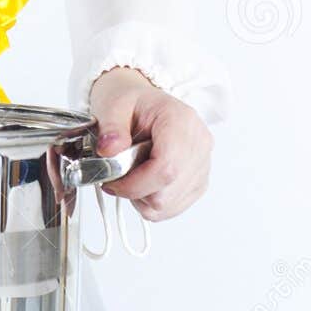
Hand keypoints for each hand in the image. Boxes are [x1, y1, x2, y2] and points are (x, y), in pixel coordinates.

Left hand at [88, 66, 212, 221]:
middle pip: (168, 192)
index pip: (167, 168)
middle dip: (135, 191)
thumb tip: (108, 150)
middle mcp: (199, 144)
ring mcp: (202, 165)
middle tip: (118, 175)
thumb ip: (111, 128)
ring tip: (132, 174)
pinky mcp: (199, 182)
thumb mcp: (113, 105)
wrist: (144, 102)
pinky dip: (153, 203)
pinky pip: (174, 208)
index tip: (112, 182)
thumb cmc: (132, 103)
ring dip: (143, 198)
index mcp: (181, 121)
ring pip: (170, 205)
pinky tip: (145, 182)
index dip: (135, 184)